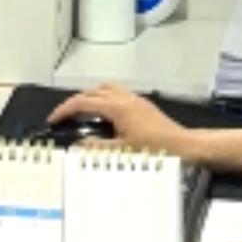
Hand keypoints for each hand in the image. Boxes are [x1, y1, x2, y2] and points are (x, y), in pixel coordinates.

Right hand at [44, 87, 192, 158]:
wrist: (187, 147)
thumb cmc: (158, 150)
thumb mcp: (123, 152)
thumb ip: (97, 148)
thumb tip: (78, 144)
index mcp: (118, 107)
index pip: (83, 102)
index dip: (65, 110)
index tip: (54, 119)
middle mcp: (126, 99)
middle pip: (94, 91)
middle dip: (76, 101)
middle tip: (66, 115)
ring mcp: (136, 100)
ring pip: (107, 89)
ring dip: (92, 97)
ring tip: (83, 113)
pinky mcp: (144, 106)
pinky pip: (118, 95)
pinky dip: (105, 101)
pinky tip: (106, 117)